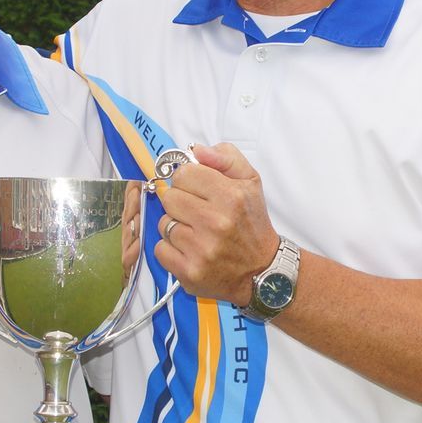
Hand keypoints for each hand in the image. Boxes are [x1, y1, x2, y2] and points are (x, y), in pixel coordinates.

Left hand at [151, 144, 280, 306]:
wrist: (261, 270)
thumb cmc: (252, 223)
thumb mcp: (250, 182)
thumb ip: (225, 157)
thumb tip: (196, 150)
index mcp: (231, 196)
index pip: (183, 174)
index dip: (188, 180)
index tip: (197, 190)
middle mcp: (216, 222)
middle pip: (169, 198)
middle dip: (180, 202)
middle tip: (196, 212)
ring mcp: (201, 249)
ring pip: (164, 224)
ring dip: (176, 226)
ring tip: (196, 232)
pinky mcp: (190, 272)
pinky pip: (160, 249)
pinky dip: (171, 249)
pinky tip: (190, 250)